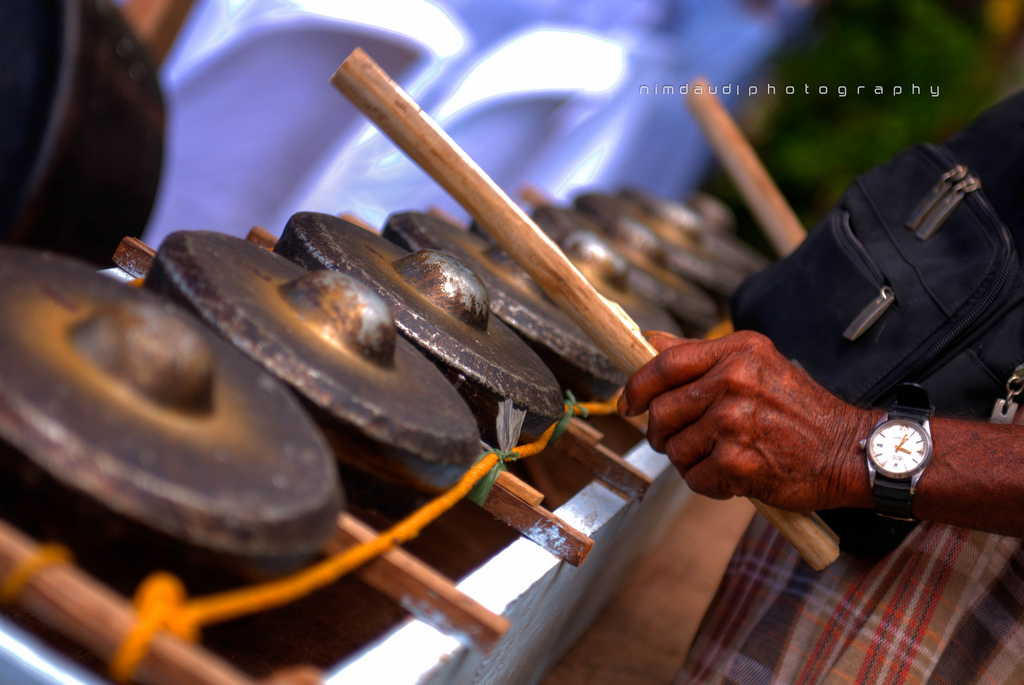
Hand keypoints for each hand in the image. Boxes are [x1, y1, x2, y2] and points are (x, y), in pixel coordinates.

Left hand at [619, 330, 878, 512]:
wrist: (850, 452)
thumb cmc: (800, 411)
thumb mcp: (756, 365)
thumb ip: (700, 355)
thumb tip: (648, 340)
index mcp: (738, 351)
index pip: (663, 364)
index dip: (637, 387)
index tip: (629, 404)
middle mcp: (734, 381)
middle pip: (661, 411)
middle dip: (662, 433)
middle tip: (682, 442)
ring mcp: (734, 422)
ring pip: (674, 449)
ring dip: (689, 461)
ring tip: (721, 457)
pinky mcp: (738, 462)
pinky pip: (695, 478)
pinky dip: (710, 484)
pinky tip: (737, 475)